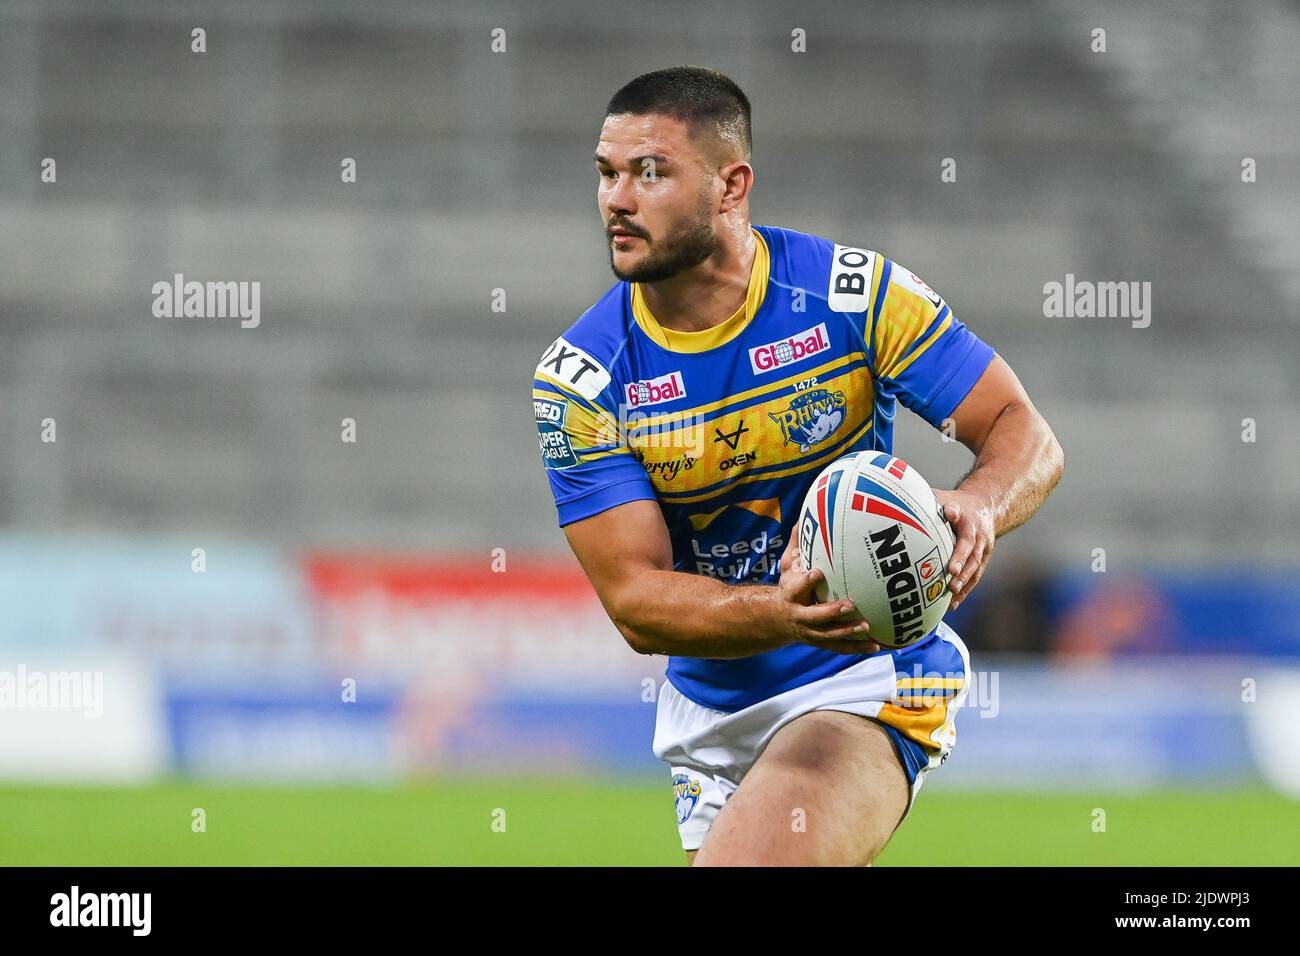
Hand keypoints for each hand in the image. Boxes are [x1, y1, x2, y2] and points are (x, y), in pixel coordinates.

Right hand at [772, 534, 880, 653]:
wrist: (777, 620)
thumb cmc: (788, 587)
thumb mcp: (786, 566)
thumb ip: (794, 544)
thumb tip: (803, 518)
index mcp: (790, 595)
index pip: (796, 587)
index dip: (806, 581)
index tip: (818, 572)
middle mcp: (799, 615)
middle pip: (814, 616)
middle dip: (831, 612)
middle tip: (850, 605)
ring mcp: (811, 632)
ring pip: (829, 635)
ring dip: (847, 632)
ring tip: (866, 626)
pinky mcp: (822, 641)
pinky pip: (840, 647)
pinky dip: (857, 648)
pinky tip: (877, 646)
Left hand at [932, 488, 995, 610]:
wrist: (984, 506)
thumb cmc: (954, 503)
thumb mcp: (941, 496)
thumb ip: (924, 500)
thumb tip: (894, 499)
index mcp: (964, 513)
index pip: (958, 512)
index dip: (953, 513)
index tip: (950, 513)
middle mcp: (976, 531)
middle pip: (971, 546)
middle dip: (961, 559)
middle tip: (951, 572)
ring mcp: (983, 546)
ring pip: (975, 565)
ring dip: (964, 580)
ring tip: (951, 593)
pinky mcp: (984, 559)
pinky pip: (975, 576)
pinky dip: (965, 590)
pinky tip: (952, 603)